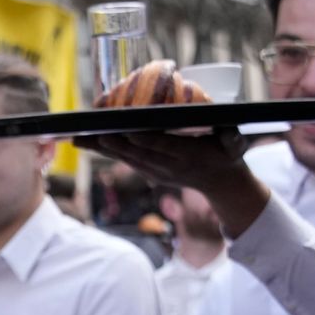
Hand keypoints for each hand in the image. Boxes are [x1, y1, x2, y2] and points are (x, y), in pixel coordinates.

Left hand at [93, 129, 270, 237]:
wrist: (220, 183)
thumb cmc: (228, 154)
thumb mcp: (235, 145)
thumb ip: (232, 138)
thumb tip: (231, 130)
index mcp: (190, 156)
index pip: (164, 146)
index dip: (144, 140)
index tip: (126, 130)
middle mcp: (170, 167)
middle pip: (138, 154)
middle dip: (114, 144)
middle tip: (92, 134)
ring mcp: (158, 173)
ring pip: (127, 159)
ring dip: (102, 149)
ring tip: (79, 139)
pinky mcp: (150, 174)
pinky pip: (126, 162)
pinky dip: (107, 152)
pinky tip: (89, 144)